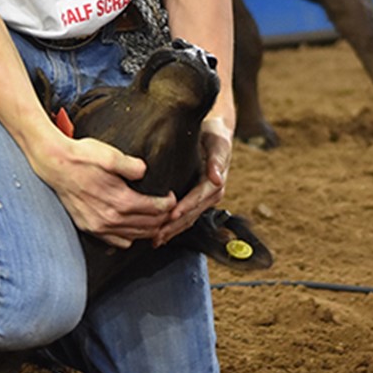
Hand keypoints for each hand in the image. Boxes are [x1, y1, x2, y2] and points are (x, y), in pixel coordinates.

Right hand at [32, 133, 174, 248]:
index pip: (155, 210)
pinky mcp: (89, 227)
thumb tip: (145, 171)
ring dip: (148, 229)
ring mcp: (98, 226)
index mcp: (120, 201)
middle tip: (168, 209)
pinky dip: (129, 237)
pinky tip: (132, 227)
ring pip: (134, 236)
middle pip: (148, 226)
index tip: (171, 197)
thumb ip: (132, 166)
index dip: (168, 204)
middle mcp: (110, 219)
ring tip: (154, 219)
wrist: (53, 164)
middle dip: (163, 218)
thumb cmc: (81, 157)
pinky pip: (116, 241)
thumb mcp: (110, 155)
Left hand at [157, 117, 231, 245]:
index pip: (197, 198)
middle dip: (174, 226)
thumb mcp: (217, 143)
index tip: (171, 215)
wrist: (216, 133)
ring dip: (172, 231)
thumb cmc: (213, 136)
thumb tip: (217, 178)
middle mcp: (210, 194)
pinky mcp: (195, 199)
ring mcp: (203, 199)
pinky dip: (173, 226)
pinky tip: (160, 233)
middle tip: (157, 235)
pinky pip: (185, 216)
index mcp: (214, 183)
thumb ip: (217, 159)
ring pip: (188, 219)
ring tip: (155, 240)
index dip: (185, 207)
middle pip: (191, 214)